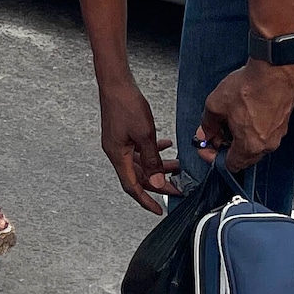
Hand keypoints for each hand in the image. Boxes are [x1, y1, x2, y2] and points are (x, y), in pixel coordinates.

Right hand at [97, 83, 178, 213]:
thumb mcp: (145, 135)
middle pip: (137, 176)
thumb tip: (157, 182)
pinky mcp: (123, 134)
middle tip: (177, 187)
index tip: (158, 209)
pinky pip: (139, 150)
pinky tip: (165, 145)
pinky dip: (152, 152)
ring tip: (176, 166)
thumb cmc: (126, 104)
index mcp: (117, 155)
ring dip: (158, 166)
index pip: (131, 186)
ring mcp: (119, 143)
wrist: (116, 83)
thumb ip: (152, 160)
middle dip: (157, 182)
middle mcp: (116, 151)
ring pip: (140, 163)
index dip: (145, 200)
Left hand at [198, 58, 293, 171]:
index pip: (231, 165)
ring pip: (255, 145)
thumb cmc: (247, 88)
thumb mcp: (216, 105)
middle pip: (244, 157)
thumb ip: (207, 124)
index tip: (206, 146)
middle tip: (216, 133)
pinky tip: (245, 114)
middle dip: (227, 147)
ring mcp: (278, 134)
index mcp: (250, 146)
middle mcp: (267, 145)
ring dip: (240, 138)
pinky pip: (265, 133)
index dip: (213, 157)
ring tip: (229, 120)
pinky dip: (253, 130)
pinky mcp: (283, 122)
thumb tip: (205, 133)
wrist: (274, 70)